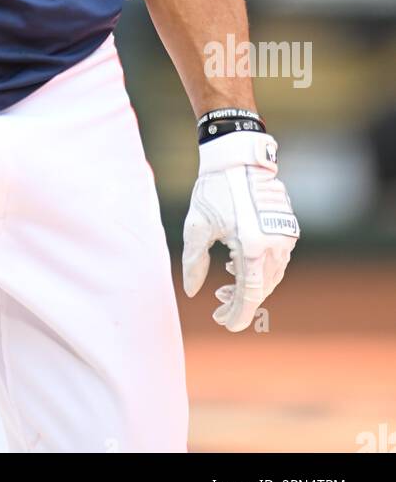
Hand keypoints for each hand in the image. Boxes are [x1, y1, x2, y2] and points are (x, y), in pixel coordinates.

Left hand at [182, 130, 299, 331]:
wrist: (237, 158)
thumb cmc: (214, 190)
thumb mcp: (197, 227)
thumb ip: (194, 262)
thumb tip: (193, 291)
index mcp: (253, 247)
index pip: (250, 294)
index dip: (238, 314)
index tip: (226, 324)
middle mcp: (275, 244)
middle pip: (262, 287)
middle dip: (241, 300)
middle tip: (218, 304)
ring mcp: (285, 234)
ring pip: (272, 273)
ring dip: (251, 284)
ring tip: (225, 286)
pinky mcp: (287, 224)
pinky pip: (277, 257)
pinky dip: (260, 267)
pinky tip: (238, 265)